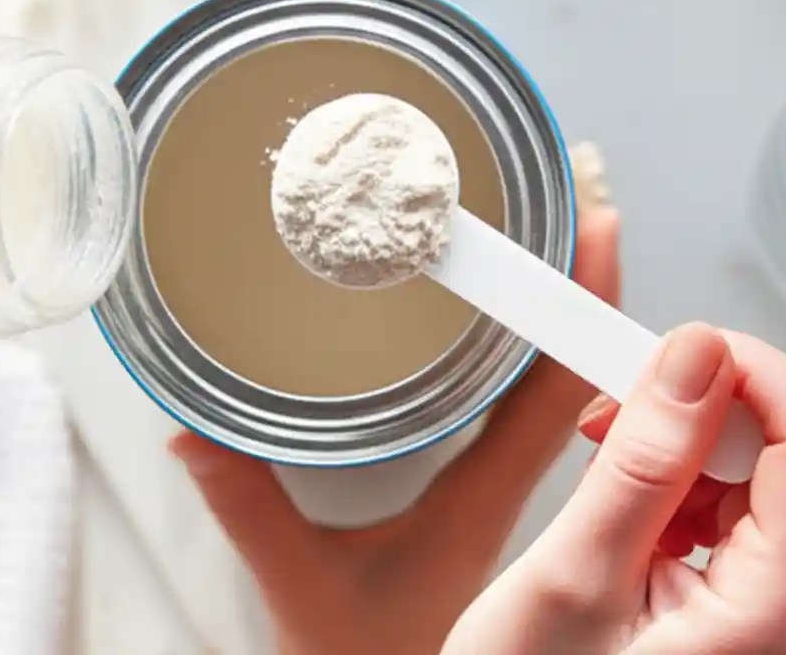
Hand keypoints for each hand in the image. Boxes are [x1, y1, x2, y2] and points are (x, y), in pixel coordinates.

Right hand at [170, 205, 620, 654]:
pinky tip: (505, 323)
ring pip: (556, 392)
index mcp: (488, 501)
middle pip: (572, 372)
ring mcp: (503, 494)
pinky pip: (527, 414)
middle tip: (567, 204)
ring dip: (562, 321)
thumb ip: (245, 503)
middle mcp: (510, 489)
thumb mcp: (301, 581)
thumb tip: (190, 428)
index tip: (595, 221)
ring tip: (547, 241)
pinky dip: (530, 359)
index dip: (585, 301)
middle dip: (577, 287)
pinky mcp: (482, 498)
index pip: (557, 388)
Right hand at [443, 325, 785, 653]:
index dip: (744, 368)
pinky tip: (633, 514)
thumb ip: (644, 461)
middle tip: (611, 419)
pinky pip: (752, 513)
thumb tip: (696, 357)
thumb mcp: (575, 577)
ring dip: (686, 452)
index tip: (668, 352)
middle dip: (700, 414)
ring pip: (770, 475)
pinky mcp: (769, 610)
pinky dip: (688, 491)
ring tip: (609, 478)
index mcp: (783, 612)